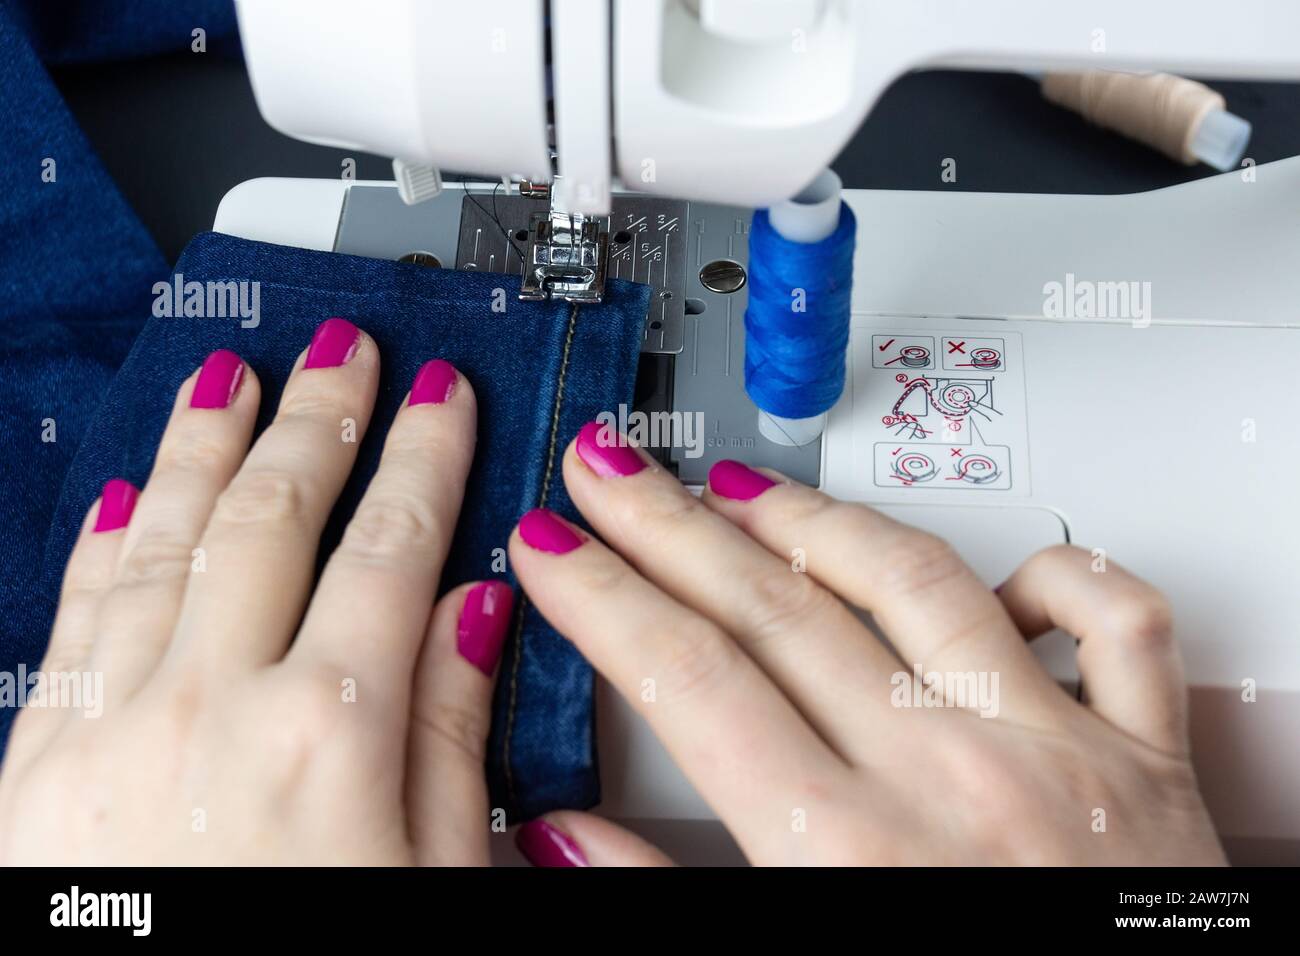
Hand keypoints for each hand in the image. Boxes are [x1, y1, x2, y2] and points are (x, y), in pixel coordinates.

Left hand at [0, 320, 508, 864]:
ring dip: (201, 448)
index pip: (392, 546)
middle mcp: (209, 713)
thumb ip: (455, 732)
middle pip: (273, 518)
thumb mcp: (445, 875)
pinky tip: (121, 495)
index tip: (441, 397)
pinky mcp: (36, 774)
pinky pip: (73, 622)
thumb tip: (475, 608)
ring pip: (160, 542)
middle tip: (343, 351)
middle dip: (319, 419)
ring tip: (231, 378)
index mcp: (330, 735)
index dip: (424, 457)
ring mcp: (108, 734)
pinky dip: (103, 545)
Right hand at [506, 423, 1224, 865]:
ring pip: (916, 579)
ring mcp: (1059, 755)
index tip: (552, 546)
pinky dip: (1056, 571)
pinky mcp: (1147, 756)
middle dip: (667, 527)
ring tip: (740, 487)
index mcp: (852, 860)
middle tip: (608, 472)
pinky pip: (1112, 618)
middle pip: (775, 609)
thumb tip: (569, 838)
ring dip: (811, 519)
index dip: (601, 596)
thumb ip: (668, 901)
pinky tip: (988, 563)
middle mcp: (955, 786)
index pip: (689, 679)